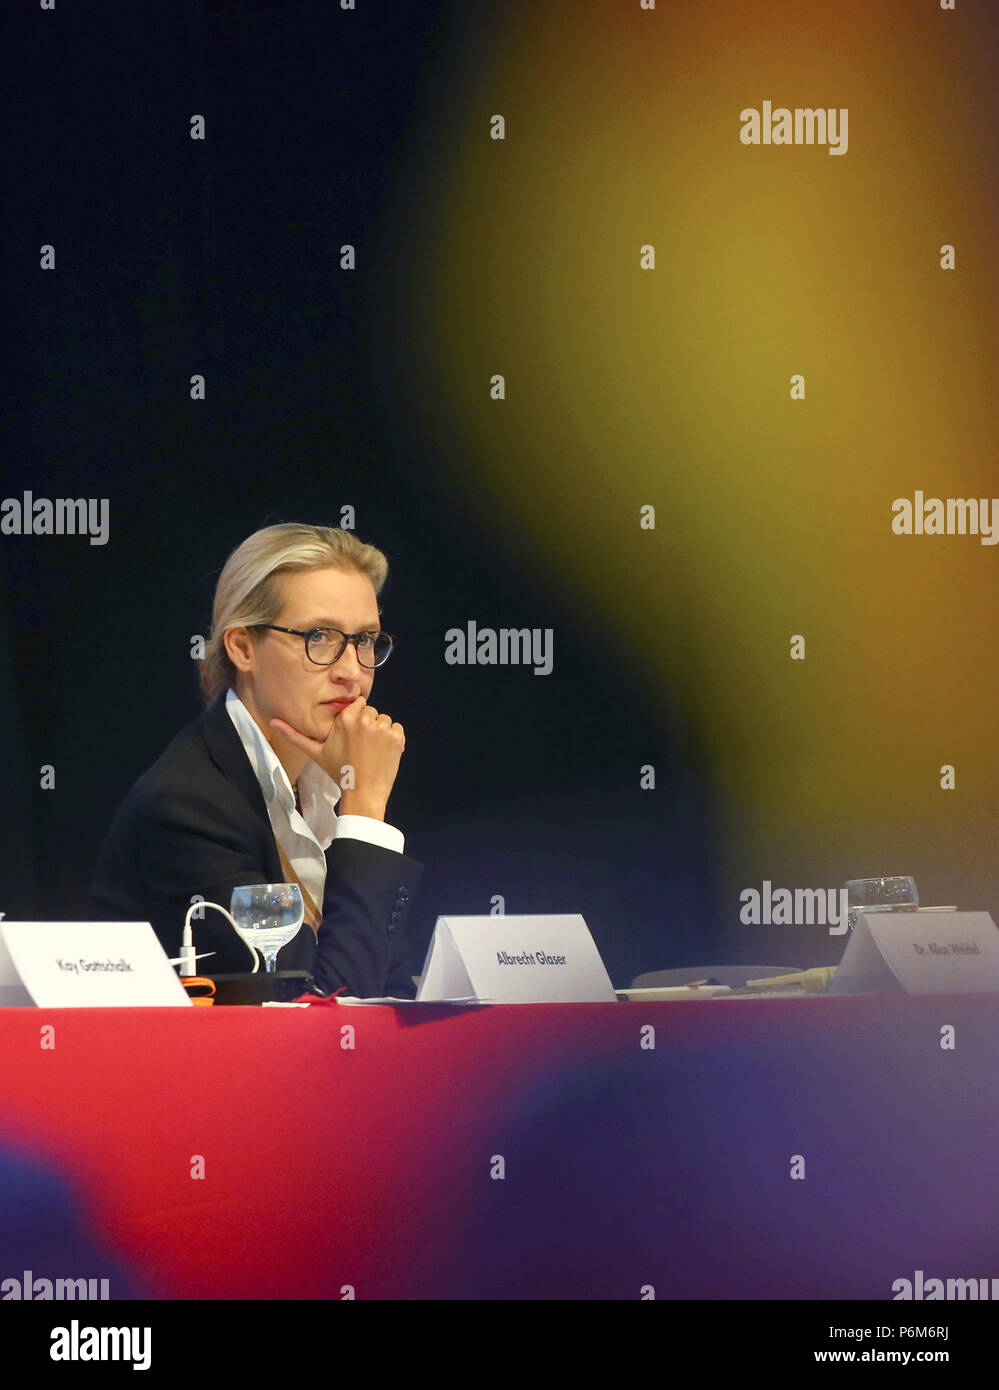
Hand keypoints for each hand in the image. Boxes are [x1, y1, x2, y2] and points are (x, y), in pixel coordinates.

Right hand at [270, 696, 404, 818]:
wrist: (363, 793)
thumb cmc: (339, 772)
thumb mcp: (315, 752)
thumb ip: (294, 735)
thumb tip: (272, 721)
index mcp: (346, 718)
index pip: (357, 704)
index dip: (355, 718)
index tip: (352, 735)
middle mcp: (365, 719)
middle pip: (371, 711)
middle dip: (368, 725)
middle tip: (361, 746)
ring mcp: (382, 728)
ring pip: (384, 719)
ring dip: (380, 731)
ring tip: (371, 750)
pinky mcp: (397, 737)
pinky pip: (397, 728)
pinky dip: (393, 738)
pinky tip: (382, 752)